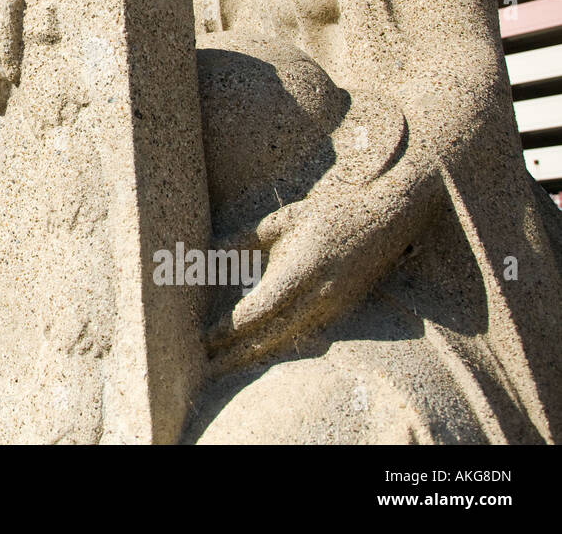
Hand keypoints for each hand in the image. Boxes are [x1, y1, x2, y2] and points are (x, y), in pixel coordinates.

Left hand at [204, 159, 440, 371]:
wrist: (382, 221)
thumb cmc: (324, 217)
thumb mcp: (278, 224)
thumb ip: (242, 242)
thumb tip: (206, 256)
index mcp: (299, 272)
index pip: (258, 311)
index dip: (230, 329)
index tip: (205, 338)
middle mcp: (318, 297)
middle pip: (270, 336)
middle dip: (236, 354)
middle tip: (207, 367)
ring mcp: (332, 309)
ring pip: (287, 342)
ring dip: (255, 357)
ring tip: (225, 367)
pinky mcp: (340, 314)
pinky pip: (304, 339)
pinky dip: (279, 349)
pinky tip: (258, 356)